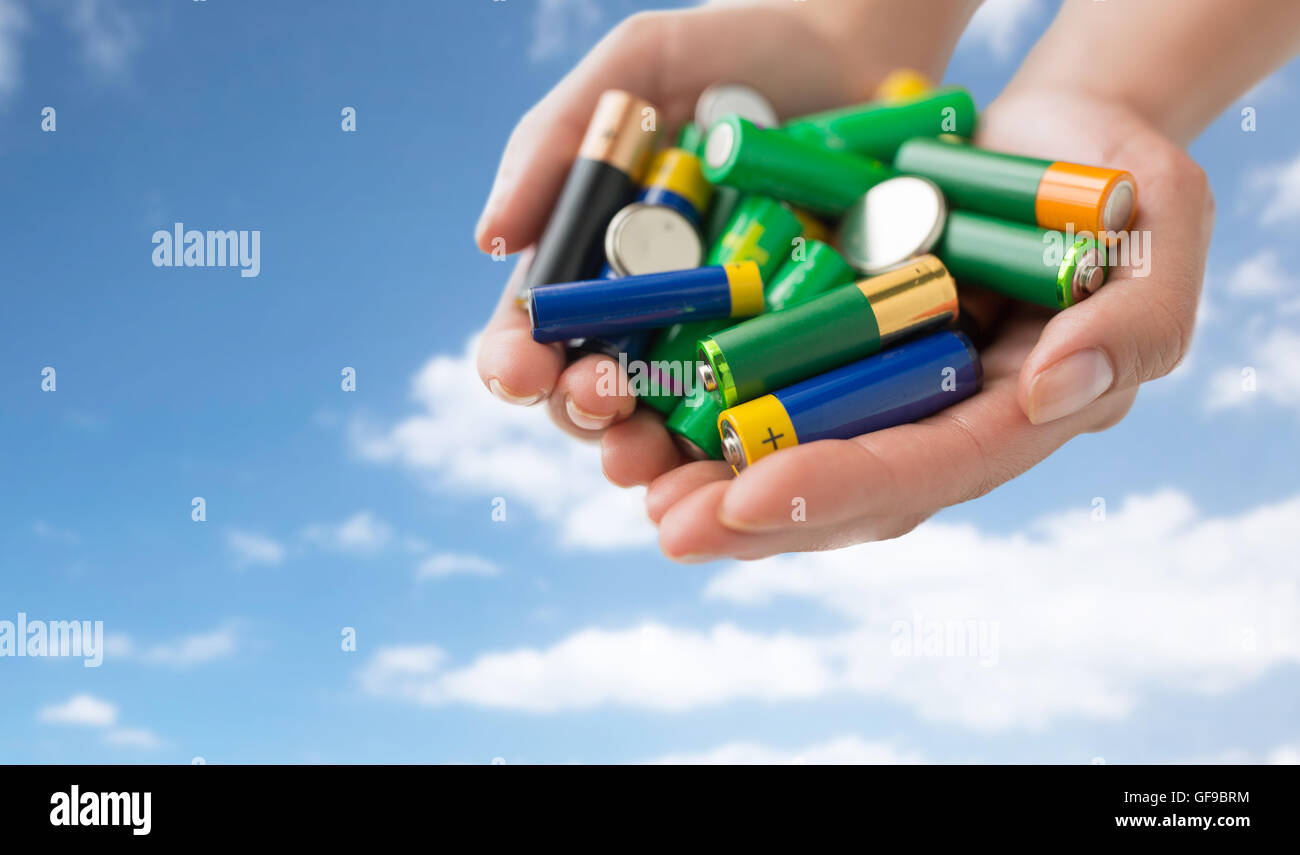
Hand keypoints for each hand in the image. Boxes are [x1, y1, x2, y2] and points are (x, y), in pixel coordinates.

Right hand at [475, 1, 967, 464]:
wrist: (863, 45)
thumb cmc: (736, 48)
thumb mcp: (638, 65)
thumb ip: (556, 140)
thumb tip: (487, 241)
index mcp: (593, 261)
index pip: (533, 331)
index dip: (513, 359)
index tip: (520, 365)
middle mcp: (648, 317)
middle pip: (590, 392)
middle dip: (582, 410)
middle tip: (604, 398)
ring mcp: (722, 343)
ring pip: (668, 424)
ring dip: (648, 452)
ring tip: (648, 453)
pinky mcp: (795, 356)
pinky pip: (764, 414)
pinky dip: (743, 444)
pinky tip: (736, 461)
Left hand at [646, 91, 1213, 560]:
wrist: (1056, 143)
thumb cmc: (1120, 189)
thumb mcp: (1162, 235)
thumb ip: (1130, 321)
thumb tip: (1049, 390)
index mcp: (1006, 418)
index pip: (921, 471)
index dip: (836, 489)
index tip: (746, 498)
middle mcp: (933, 423)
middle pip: (839, 489)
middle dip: (752, 515)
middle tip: (666, 528)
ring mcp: (879, 389)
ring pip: (787, 450)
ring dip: (706, 476)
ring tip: (631, 481)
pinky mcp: (835, 345)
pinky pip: (762, 385)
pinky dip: (698, 399)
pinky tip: (636, 409)